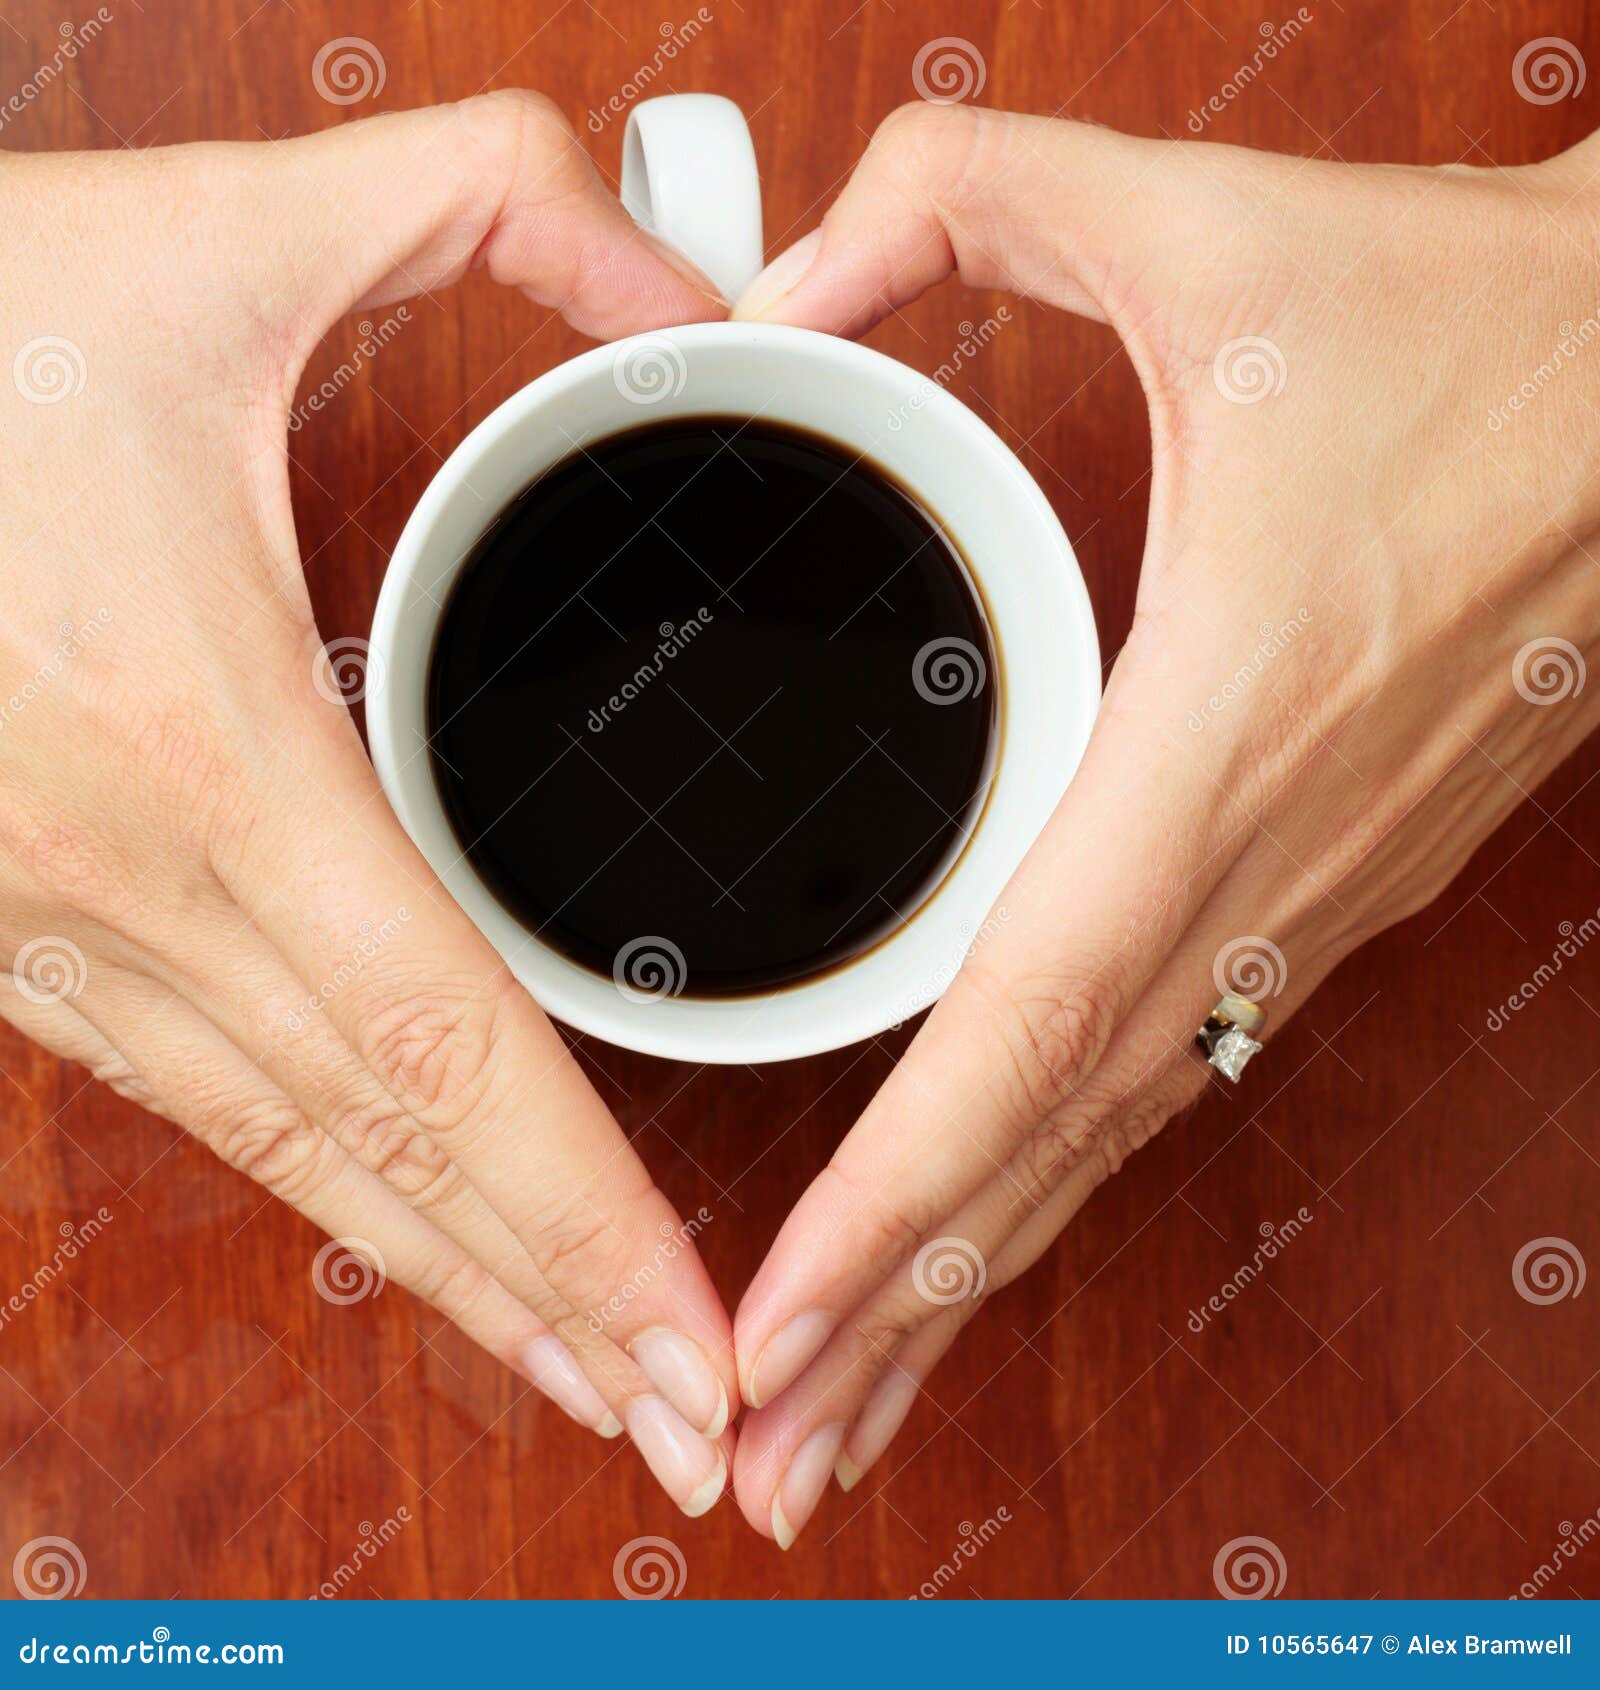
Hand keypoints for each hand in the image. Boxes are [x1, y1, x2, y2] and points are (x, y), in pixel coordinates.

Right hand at [0, 92, 741, 1515]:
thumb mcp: (222, 229)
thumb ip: (489, 210)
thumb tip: (694, 293)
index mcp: (196, 756)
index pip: (442, 1044)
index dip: (579, 1212)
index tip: (693, 1332)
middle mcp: (121, 891)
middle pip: (387, 1153)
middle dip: (552, 1305)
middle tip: (698, 1420)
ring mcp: (55, 938)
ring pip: (296, 1156)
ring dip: (453, 1275)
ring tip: (594, 1375)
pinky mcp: (28, 935)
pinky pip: (213, 1099)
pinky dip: (341, 1186)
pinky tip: (420, 1233)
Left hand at [726, 103, 1599, 1544]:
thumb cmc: (1473, 339)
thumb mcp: (1204, 224)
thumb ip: (966, 201)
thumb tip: (782, 284)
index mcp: (1204, 756)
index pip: (1018, 1032)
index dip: (889, 1201)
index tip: (772, 1332)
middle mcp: (1245, 883)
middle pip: (1044, 1156)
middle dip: (894, 1323)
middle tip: (758, 1463)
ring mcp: (1288, 914)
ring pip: (1098, 1150)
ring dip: (964, 1289)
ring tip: (837, 1417)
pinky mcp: (1304, 899)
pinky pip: (1149, 1082)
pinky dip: (1042, 1186)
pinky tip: (974, 1245)